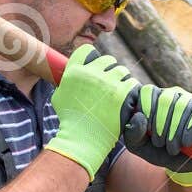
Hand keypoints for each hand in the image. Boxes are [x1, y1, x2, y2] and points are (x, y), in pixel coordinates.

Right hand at [45, 44, 138, 179]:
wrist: (83, 140)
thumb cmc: (70, 122)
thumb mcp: (59, 97)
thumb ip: (64, 82)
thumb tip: (67, 73)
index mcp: (75, 71)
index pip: (88, 51)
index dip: (94, 59)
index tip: (97, 69)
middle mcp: (91, 73)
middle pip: (108, 60)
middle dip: (110, 71)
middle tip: (111, 85)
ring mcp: (108, 82)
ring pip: (122, 70)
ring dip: (122, 80)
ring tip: (120, 93)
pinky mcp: (122, 93)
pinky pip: (132, 83)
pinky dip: (132, 90)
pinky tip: (129, 100)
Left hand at [127, 84, 191, 185]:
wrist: (185, 164)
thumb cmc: (160, 151)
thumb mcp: (140, 147)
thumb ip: (132, 134)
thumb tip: (138, 116)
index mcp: (155, 98)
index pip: (148, 91)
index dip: (147, 110)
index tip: (148, 131)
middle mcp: (173, 95)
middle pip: (166, 99)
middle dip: (161, 125)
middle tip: (161, 145)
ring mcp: (191, 100)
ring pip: (184, 105)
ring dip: (176, 130)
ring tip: (173, 148)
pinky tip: (186, 142)